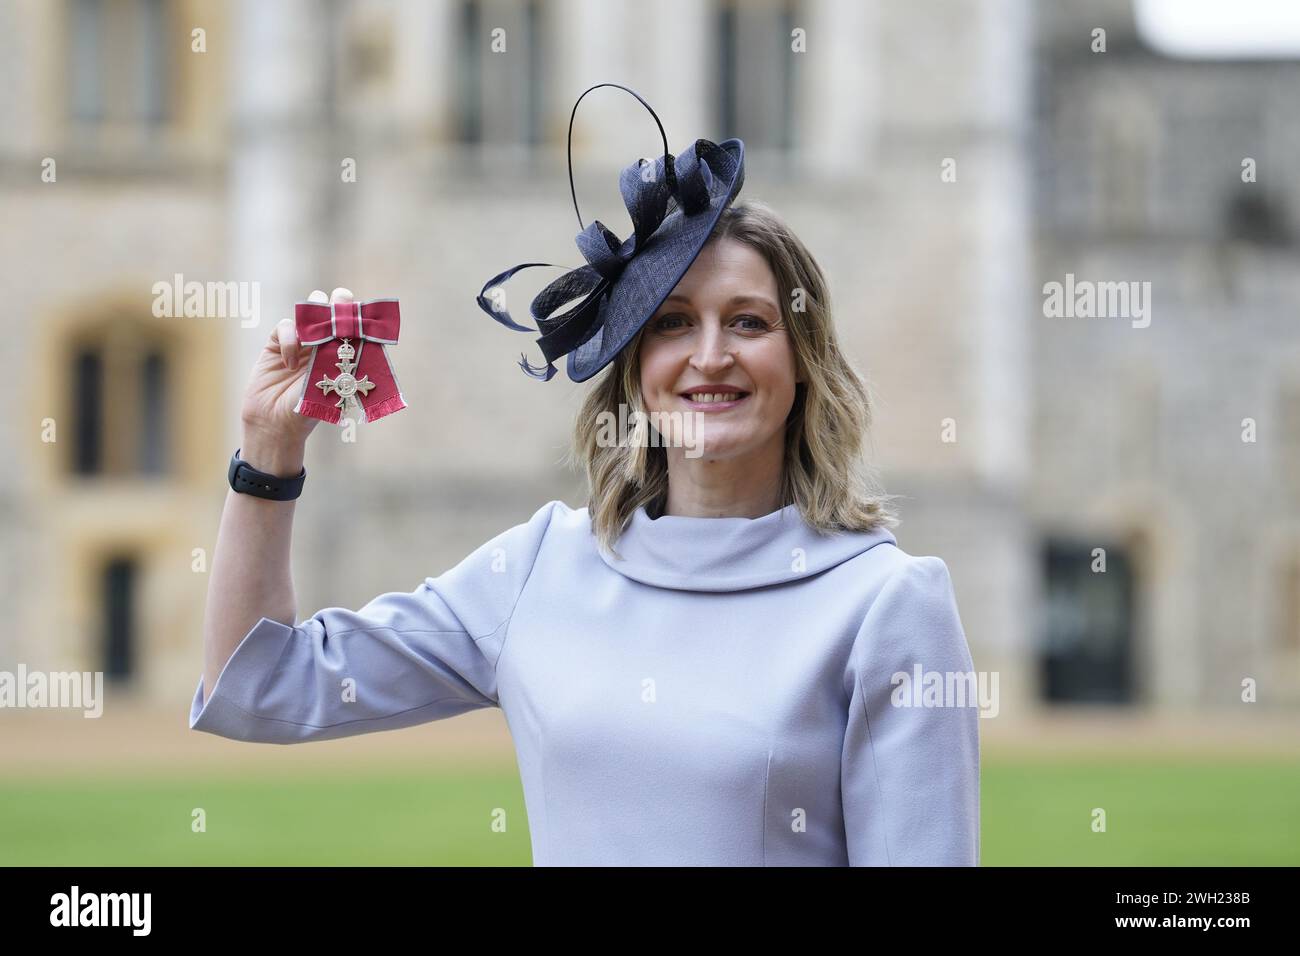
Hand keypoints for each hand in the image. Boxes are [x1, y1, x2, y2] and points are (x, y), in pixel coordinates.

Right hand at [239, 287, 352, 468]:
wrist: (276, 424)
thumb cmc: (311, 410)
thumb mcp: (335, 386)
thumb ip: (344, 362)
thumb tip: (362, 341)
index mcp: (345, 352)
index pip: (357, 324)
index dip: (361, 316)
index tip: (363, 317)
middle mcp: (326, 342)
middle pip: (336, 307)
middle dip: (341, 302)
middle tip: (342, 304)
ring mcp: (302, 340)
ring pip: (312, 308)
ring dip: (317, 310)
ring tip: (319, 324)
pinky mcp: (278, 342)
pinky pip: (286, 326)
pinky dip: (289, 339)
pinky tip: (290, 363)